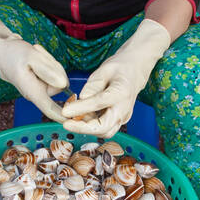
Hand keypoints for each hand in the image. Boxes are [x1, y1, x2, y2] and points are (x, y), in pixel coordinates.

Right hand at [0, 12, 68, 124]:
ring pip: (57, 77)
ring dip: (50, 63)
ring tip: (36, 55)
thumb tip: (64, 85)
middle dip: (55, 68)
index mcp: (33, 92)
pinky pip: (52, 73)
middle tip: (40, 56)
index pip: (51, 109)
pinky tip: (36, 57)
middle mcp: (36, 93)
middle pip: (59, 85)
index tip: (76, 123)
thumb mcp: (32, 57)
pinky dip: (48, 63)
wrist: (1, 49)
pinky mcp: (40, 82)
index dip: (64, 117)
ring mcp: (38, 88)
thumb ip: (48, 71)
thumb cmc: (13, 53)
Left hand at [62, 18, 170, 136]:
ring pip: (105, 132)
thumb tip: (81, 99)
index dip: (80, 109)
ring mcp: (123, 117)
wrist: (135, 71)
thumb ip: (93, 86)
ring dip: (87, 129)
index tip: (65, 111)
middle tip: (66, 123)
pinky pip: (105, 129)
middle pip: (104, 127)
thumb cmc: (119, 68)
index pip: (99, 103)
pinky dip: (92, 126)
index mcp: (121, 92)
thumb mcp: (104, 70)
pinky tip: (82, 118)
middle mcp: (124, 109)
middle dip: (83, 128)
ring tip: (73, 119)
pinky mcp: (120, 120)